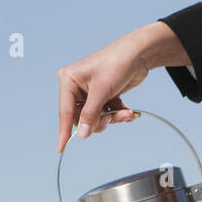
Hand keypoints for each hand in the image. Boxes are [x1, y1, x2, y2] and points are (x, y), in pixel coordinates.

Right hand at [56, 34, 150, 152]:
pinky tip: (130, 111)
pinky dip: (118, 113)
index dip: (63, 132)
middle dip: (100, 120)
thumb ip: (90, 114)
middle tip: (112, 117)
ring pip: (96, 118)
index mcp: (69, 80)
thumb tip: (82, 133)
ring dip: (113, 118)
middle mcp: (77, 86)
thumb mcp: (102, 90)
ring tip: (126, 112)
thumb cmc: (118, 62)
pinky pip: (107, 113)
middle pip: (82, 118)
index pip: (65, 112)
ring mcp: (91, 91)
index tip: (60, 148)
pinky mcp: (104, 95)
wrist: (140, 53)